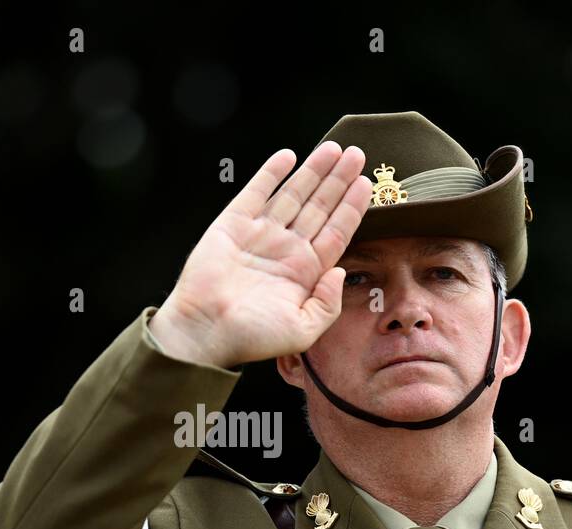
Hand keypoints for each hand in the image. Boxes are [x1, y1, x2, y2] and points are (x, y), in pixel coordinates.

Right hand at [149, 141, 372, 367]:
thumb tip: (341, 271)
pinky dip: (272, 173)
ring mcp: (259, 234)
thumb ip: (328, 303)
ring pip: (294, 194)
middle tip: (357, 154)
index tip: (367, 184)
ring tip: (334, 148)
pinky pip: (257, 192)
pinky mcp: (232, 224)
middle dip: (338, 180)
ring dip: (313, 171)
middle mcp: (285, 249)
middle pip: (319, 207)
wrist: (205, 330)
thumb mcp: (304, 330)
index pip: (336, 232)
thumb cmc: (252, 337)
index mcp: (304, 273)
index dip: (352, 207)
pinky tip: (289, 156)